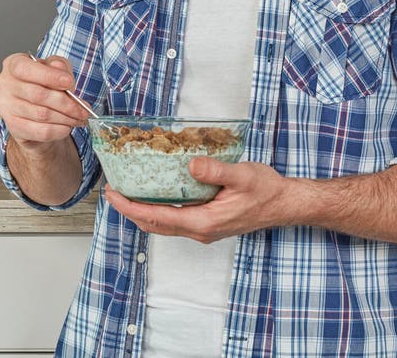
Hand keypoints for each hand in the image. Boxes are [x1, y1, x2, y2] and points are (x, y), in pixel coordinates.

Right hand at [0, 52, 88, 150]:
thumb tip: (62, 73)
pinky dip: (58, 130)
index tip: (69, 82)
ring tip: (79, 118)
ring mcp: (6, 107)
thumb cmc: (45, 83)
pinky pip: (40, 131)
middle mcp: (4, 84)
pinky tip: (68, 127)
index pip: (26, 69)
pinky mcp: (13, 127)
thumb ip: (59, 66)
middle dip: (66, 103)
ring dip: (66, 118)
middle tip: (83, 109)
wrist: (35, 110)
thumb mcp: (54, 68)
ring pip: (41, 115)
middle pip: (37, 95)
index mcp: (13, 64)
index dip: (49, 76)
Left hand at [104, 158, 291, 243]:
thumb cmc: (265, 191)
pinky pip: (175, 221)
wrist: (284, 204)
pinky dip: (158, 210)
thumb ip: (215, 171)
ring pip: (164, 225)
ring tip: (128, 193)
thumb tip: (191, 165)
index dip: (132, 207)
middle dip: (131, 210)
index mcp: (204, 222)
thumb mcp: (241, 175)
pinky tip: (156, 195)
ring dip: (143, 211)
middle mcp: (200, 230)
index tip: (114, 195)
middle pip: (155, 225)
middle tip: (112, 192)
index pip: (158, 217)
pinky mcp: (208, 224)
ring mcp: (204, 229)